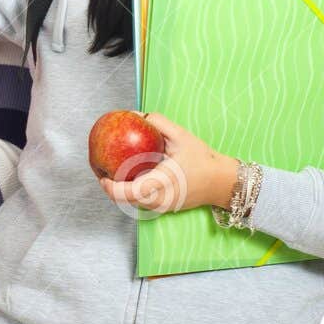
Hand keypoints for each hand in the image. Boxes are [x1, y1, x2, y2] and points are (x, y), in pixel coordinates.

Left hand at [98, 113, 238, 214]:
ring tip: (111, 172)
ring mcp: (161, 207)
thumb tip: (136, 115)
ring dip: (119, 191)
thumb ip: (159, 123)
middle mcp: (159, 200)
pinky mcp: (163, 208)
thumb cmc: (203, 160)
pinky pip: (141, 202)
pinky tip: (126, 177)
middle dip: (109, 188)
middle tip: (101, 170)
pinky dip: (130, 192)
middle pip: (125, 201)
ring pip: (131, 203)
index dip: (111, 187)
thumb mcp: (182, 136)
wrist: (222, 182)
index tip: (102, 175)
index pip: (129, 192)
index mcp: (162, 184)